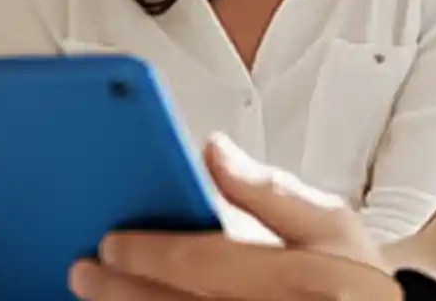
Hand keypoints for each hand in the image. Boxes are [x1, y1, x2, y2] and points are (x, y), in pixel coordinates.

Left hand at [69, 134, 403, 299]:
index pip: (203, 263)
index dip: (148, 253)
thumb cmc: (352, 278)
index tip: (109, 242)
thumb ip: (269, 190)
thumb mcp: (330, 224)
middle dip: (120, 289)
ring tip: (98, 294)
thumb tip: (215, 150)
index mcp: (294, 276)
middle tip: (84, 270)